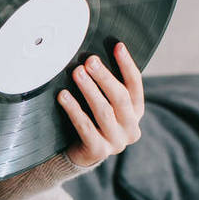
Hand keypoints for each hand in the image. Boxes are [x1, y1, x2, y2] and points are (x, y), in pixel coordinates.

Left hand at [55, 42, 144, 167]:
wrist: (79, 153)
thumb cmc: (92, 119)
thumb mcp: (104, 101)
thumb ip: (105, 84)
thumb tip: (94, 54)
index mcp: (136, 112)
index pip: (135, 85)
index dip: (127, 65)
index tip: (118, 46)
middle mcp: (131, 128)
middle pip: (120, 98)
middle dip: (104, 77)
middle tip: (89, 60)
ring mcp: (116, 142)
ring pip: (103, 111)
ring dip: (89, 89)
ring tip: (76, 72)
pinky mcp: (99, 151)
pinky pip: (85, 126)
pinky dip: (73, 109)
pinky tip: (62, 95)